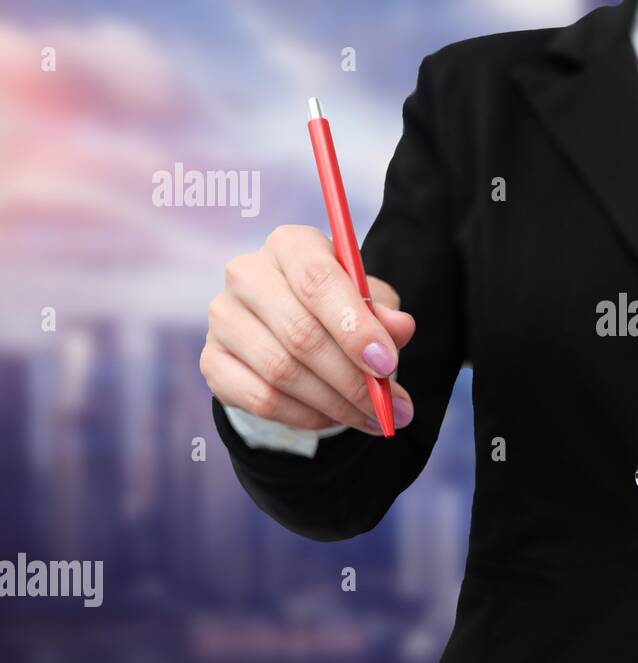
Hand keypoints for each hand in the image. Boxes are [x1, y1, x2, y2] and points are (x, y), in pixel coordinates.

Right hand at [201, 225, 415, 434]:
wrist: (291, 328)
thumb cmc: (338, 306)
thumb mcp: (369, 302)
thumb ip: (385, 313)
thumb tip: (400, 328)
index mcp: (291, 245)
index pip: (318, 281)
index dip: (355, 327)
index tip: (386, 365)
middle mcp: (247, 274)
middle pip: (300, 334)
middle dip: (352, 379)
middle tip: (389, 407)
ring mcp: (223, 317)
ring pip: (281, 371)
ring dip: (335, 403)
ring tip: (372, 418)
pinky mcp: (212, 360)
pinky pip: (261, 398)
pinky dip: (305, 415)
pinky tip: (333, 418)